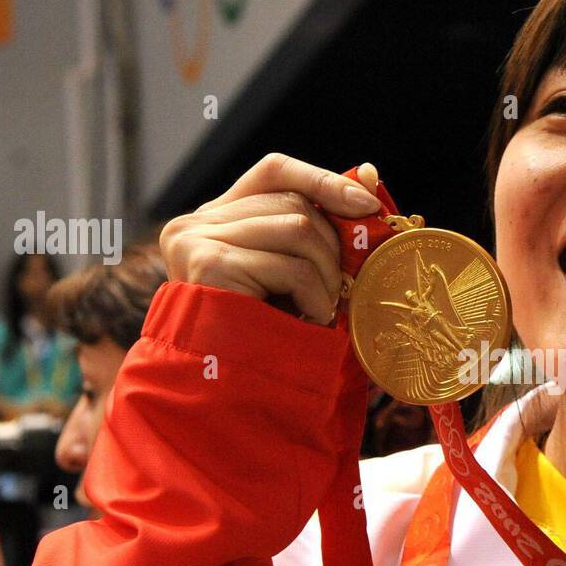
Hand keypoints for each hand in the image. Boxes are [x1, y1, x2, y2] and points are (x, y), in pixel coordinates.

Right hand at [159, 154, 382, 324]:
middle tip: (338, 291)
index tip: (366, 204)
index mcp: (214, 220)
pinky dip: (313, 297)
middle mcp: (196, 223)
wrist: (223, 394)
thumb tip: (370, 175)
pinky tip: (304, 321)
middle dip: (332, 247)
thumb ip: (319, 230)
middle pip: (294, 203)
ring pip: (298, 228)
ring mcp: (197, 241)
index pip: (275, 172)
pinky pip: (290, 266)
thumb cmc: (264, 337)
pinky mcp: (209, 265)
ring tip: (319, 311)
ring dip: (325, 277)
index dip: (324, 181)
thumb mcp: (292, 276)